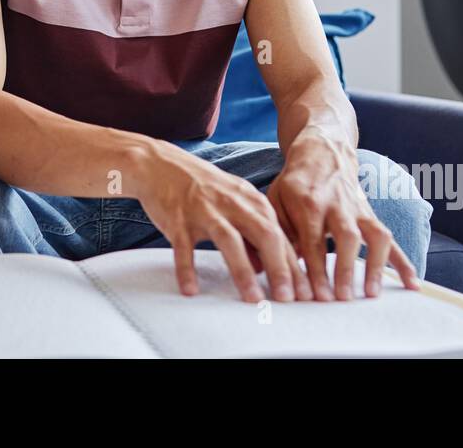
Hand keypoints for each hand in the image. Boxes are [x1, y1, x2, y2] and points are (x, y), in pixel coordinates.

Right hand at [136, 142, 313, 303]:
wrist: (159, 164)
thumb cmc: (201, 188)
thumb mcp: (234, 203)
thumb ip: (252, 232)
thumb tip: (266, 268)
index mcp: (250, 200)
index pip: (279, 234)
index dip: (294, 265)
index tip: (304, 292)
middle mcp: (231, 203)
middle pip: (263, 234)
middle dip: (279, 267)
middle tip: (287, 298)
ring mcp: (203, 210)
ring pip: (229, 240)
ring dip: (243, 270)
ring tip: (253, 298)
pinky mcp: (177, 219)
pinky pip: (183, 247)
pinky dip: (187, 269)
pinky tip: (191, 290)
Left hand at [266, 129, 421, 300]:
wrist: (322, 152)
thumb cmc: (294, 183)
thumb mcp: (275, 199)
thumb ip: (277, 232)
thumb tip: (275, 268)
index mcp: (309, 202)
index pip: (313, 240)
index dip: (314, 268)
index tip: (315, 296)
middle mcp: (337, 205)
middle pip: (346, 237)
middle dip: (346, 268)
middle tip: (342, 298)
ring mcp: (358, 209)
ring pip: (374, 235)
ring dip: (376, 264)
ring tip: (372, 294)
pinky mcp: (371, 214)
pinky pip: (391, 238)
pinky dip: (403, 261)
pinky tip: (411, 284)